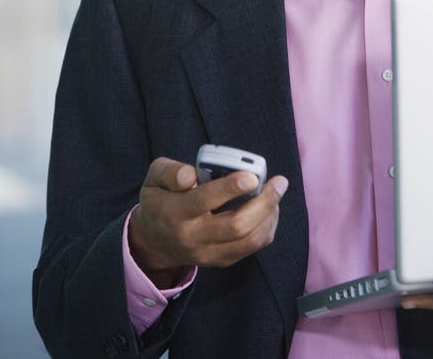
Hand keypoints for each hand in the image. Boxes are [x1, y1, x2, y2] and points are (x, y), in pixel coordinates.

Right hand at [128, 156, 288, 288]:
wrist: (153, 242)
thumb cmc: (159, 201)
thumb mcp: (154, 178)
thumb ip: (170, 171)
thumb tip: (191, 174)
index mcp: (176, 212)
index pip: (205, 201)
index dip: (231, 188)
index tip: (252, 176)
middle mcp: (194, 236)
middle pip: (236, 226)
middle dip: (263, 203)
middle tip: (279, 183)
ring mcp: (208, 253)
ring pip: (248, 241)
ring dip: (269, 217)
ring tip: (276, 194)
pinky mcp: (220, 260)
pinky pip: (250, 248)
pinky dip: (266, 229)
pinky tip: (269, 210)